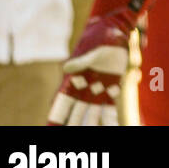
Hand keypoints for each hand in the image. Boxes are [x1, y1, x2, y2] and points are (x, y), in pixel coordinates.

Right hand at [47, 0, 145, 125]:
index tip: (52, 127)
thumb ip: (82, 60)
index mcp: (74, 79)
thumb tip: (67, 68)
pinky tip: (110, 128)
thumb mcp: (93, 49)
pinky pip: (109, 108)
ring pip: (90, 113)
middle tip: (69, 136)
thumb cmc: (101, 38)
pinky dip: (108, 119)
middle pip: (75, 111)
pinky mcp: (112, 89)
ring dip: (88, 124)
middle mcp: (83, 88)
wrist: (117, 31)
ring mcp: (97, 90)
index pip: (62, 101)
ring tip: (87, 135)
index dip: (57, 115)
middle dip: (72, 124)